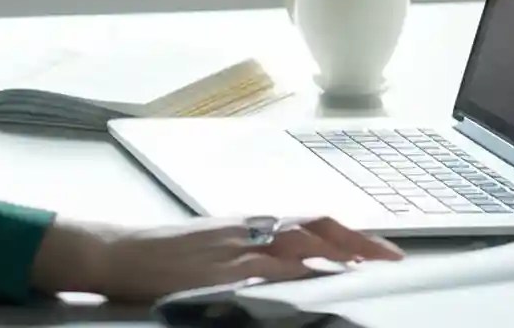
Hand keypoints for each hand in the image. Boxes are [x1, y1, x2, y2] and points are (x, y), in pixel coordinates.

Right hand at [32, 217, 402, 303]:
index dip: (353, 237)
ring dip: (336, 261)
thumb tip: (298, 264)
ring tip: (368, 277)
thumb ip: (255, 250)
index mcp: (251, 223)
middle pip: (316, 232)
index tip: (386, 254)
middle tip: (394, 266)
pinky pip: (265, 275)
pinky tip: (314, 290)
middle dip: (359, 248)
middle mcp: (249, 232)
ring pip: (298, 250)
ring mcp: (235, 253)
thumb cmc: (164, 253)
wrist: (118, 251)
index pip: (314, 223)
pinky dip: (294, 280)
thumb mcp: (217, 243)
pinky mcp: (218, 274)